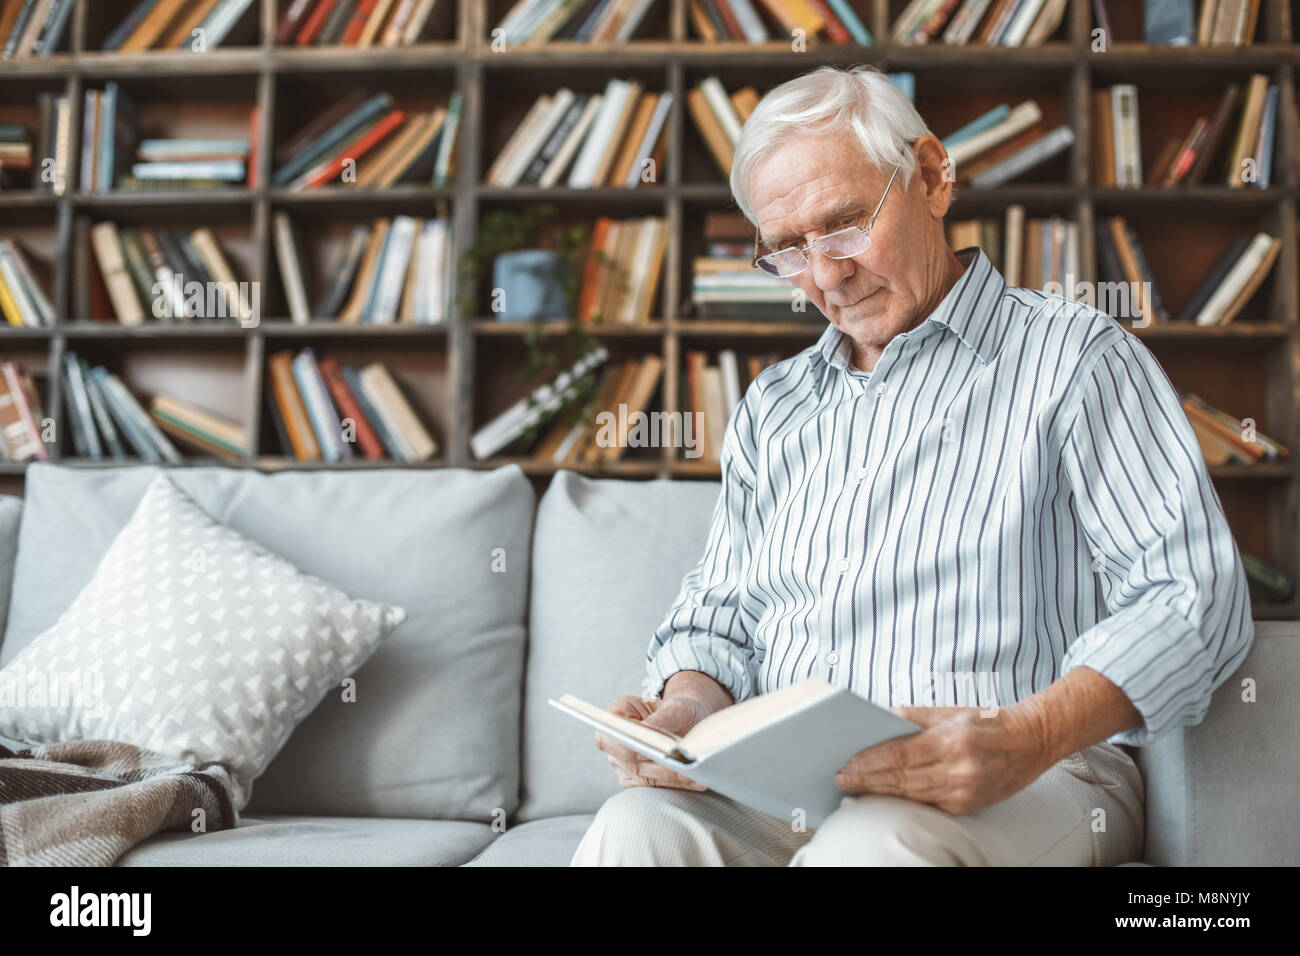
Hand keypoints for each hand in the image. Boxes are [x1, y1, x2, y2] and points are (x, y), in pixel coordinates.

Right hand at [595, 695, 710, 790]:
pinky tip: (696, 781)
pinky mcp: (640, 780)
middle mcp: (616, 743)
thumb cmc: (679, 710)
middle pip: (628, 761)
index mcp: (616, 715)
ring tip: (694, 774)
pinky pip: (657, 787)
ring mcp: (625, 765)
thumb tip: (650, 732)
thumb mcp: (674, 708)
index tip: (646, 749)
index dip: (623, 745)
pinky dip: (678, 784)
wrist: (689, 722)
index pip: (608, 735)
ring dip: (670, 777)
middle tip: (680, 765)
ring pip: (644, 777)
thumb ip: (660, 719)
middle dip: (655, 764)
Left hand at [833, 705, 1051, 815]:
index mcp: (951, 741)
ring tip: (856, 787)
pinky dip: (904, 799)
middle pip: (901, 778)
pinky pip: (927, 803)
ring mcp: (963, 792)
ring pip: (912, 794)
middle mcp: (958, 770)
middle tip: (841, 778)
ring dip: (880, 792)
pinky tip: (885, 795)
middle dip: (868, 779)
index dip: (869, 761)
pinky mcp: (967, 806)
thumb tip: (878, 720)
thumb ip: (913, 717)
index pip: (899, 754)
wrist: (1031, 742)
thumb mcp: (949, 711)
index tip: (847, 764)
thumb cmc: (987, 722)